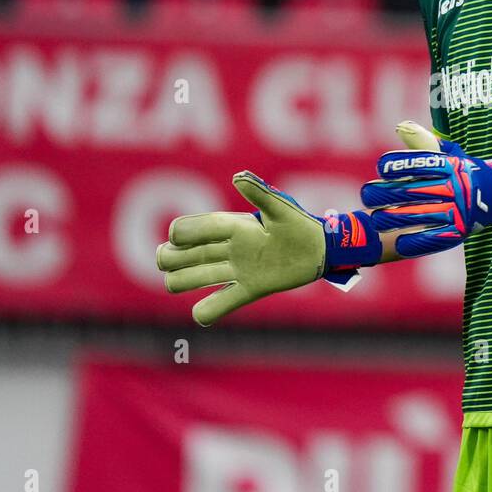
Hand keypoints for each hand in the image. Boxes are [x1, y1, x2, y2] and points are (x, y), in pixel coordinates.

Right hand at [156, 171, 381, 324]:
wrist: (321, 250)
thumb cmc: (301, 224)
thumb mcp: (281, 208)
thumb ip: (260, 193)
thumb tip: (238, 177)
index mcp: (234, 226)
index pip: (194, 228)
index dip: (180, 232)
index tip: (175, 237)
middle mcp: (229, 248)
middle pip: (183, 254)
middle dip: (170, 257)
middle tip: (173, 262)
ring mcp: (236, 269)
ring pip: (192, 277)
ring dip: (182, 281)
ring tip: (180, 283)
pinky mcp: (249, 289)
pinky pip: (221, 303)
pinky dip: (207, 311)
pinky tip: (202, 314)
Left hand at [358, 120, 491, 256]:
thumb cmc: (464, 171)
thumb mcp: (449, 152)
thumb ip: (423, 140)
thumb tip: (400, 127)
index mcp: (450, 166)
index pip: (420, 164)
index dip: (398, 166)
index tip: (382, 168)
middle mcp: (454, 188)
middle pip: (412, 191)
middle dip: (384, 194)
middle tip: (367, 195)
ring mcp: (457, 211)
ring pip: (418, 216)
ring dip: (393, 218)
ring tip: (375, 218)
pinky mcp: (459, 232)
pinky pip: (434, 238)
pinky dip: (415, 241)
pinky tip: (398, 240)